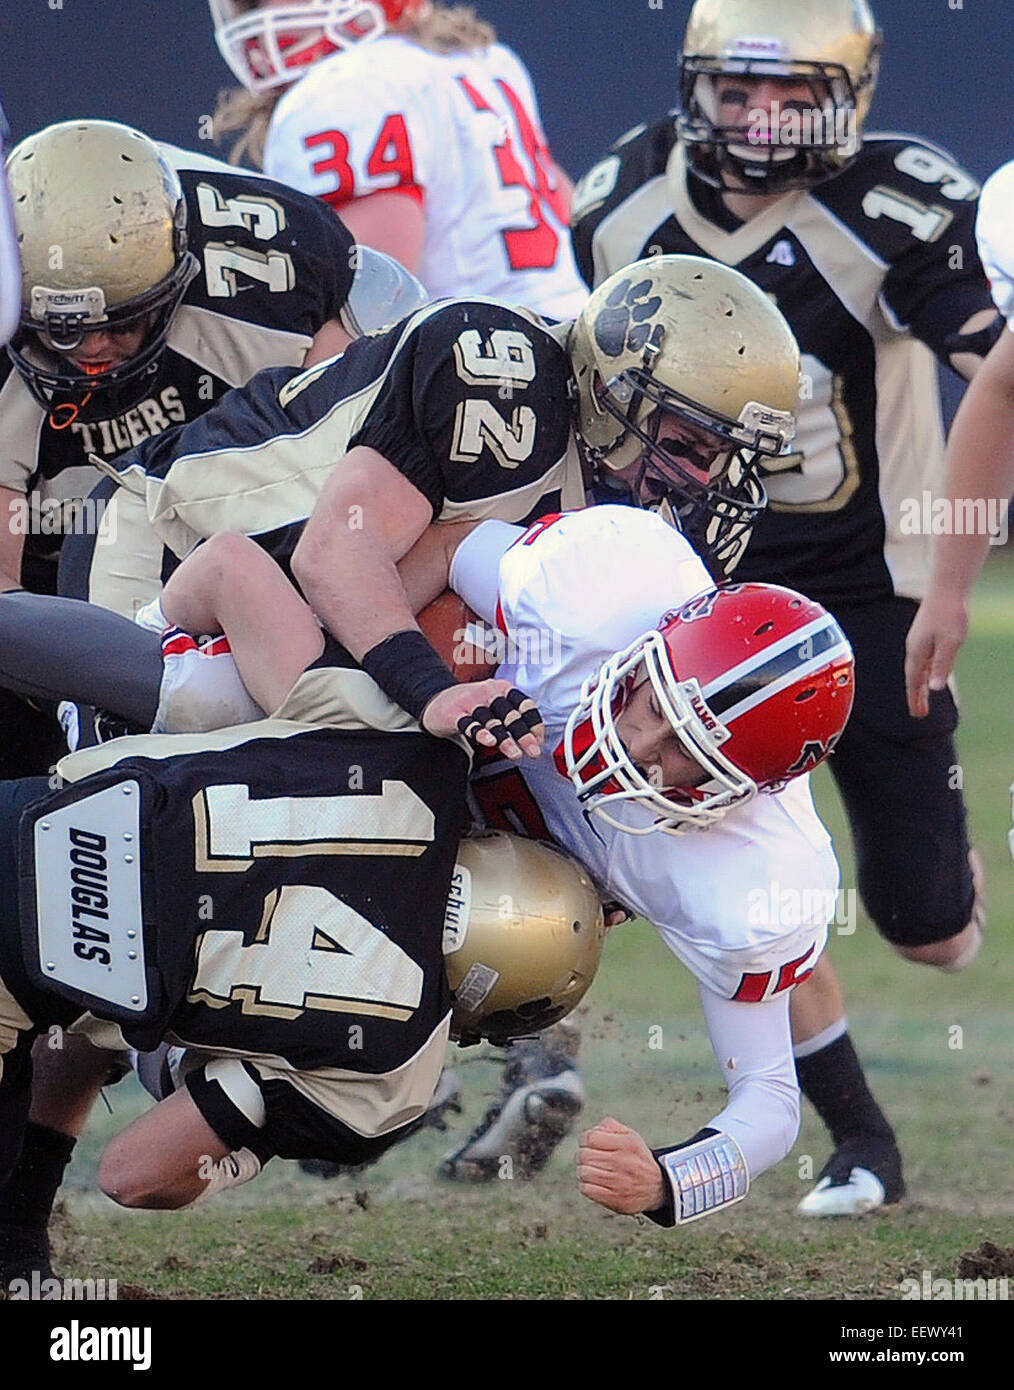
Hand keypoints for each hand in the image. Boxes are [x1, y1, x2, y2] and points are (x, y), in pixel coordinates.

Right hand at [422, 679, 544, 760]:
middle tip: (533, 751)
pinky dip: (480, 733)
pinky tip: (489, 742)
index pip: (525, 705)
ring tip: (515, 754)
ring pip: (492, 722)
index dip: (534, 724)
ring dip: (506, 740)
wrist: (437, 700)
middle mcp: (488, 693)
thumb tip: (536, 739)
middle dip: (524, 735)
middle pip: (510, 715)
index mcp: (503, 688)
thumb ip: (514, 717)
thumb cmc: (471, 704)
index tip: (539, 741)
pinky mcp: (454, 714)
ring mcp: (470, 702)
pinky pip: (469, 724)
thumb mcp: (495, 703)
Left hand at [576, 1116, 664, 1214]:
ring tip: (592, 1171)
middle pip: (584, 1155)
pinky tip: (594, 1183)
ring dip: (584, 1171)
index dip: (585, 1139)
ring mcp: (619, 1182)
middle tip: (590, 1159)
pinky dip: (586, 1186)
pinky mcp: (614, 1199)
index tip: (589, 1144)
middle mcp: (623, 1162)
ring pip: (583, 1172)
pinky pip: (586, 1189)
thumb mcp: (630, 1136)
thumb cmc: (637, 1158)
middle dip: (582, 1156)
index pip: (590, 1137)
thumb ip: (610, 1126)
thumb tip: (592, 1130)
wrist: (657, 1188)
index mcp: (627, 1144)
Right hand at [904, 590, 968, 718]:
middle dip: (916, 696)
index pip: (914, 682)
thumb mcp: (950, 643)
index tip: (917, 715)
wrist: (947, 589)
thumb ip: (942, 666)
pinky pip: (922, 661)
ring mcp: (919, 642)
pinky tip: (930, 676)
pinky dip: (924, 673)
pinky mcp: (926, 636)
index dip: (915, 699)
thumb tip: (934, 688)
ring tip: (924, 700)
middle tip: (920, 714)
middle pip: (913, 678)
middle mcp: (914, 649)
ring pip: (918, 670)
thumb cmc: (950, 614)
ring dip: (920, 685)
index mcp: (917, 653)